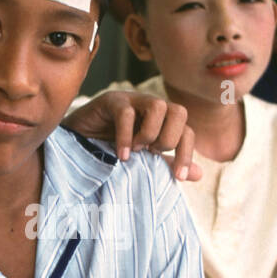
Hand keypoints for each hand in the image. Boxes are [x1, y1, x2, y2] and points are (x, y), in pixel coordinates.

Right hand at [63, 91, 201, 180]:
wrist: (76, 142)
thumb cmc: (110, 149)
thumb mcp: (143, 159)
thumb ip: (167, 163)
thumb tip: (200, 174)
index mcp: (162, 120)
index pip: (188, 132)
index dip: (187, 155)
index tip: (178, 177)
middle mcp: (151, 107)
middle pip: (180, 112)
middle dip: (169, 139)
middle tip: (150, 153)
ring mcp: (132, 100)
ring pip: (159, 105)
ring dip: (151, 133)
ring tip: (136, 150)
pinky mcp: (111, 100)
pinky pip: (127, 112)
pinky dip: (127, 136)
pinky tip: (121, 155)